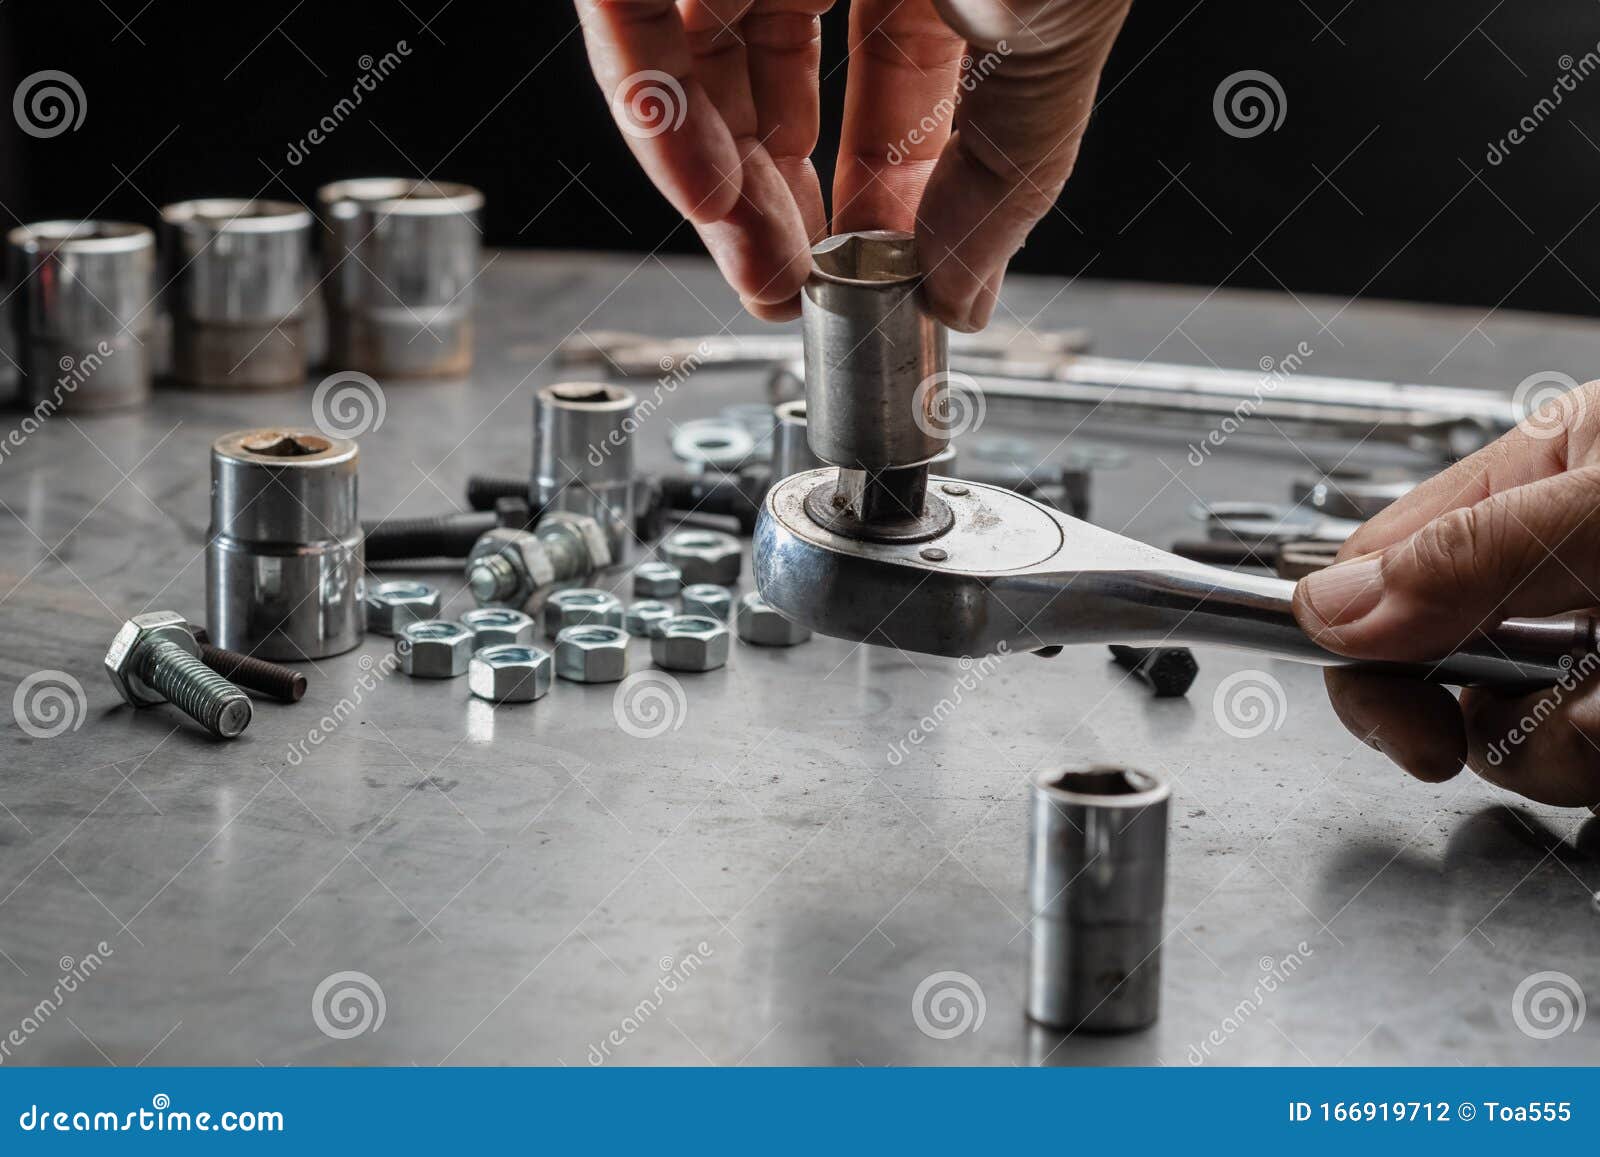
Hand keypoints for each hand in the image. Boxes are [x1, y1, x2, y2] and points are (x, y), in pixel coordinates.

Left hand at [575, 0, 1131, 330]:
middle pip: (781, 92)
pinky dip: (661, 111)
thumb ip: (1007, 181)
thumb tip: (965, 300)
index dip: (877, 206)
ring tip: (757, 266)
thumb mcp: (1052, 44)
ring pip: (701, 62)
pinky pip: (640, 12)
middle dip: (785, 208)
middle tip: (795, 290)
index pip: (894, 108)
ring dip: (720, 182)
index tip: (867, 285)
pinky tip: (708, 194)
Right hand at [1291, 382, 1599, 808]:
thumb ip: (1475, 552)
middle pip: (1435, 668)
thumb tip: (1330, 606)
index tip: (1404, 729)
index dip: (1364, 654)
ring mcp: (1595, 645)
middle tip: (1525, 732)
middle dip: (1478, 715)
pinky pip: (1574, 761)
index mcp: (1534, 477)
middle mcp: (1556, 563)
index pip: (1382, 571)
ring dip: (1567, 746)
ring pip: (1513, 737)